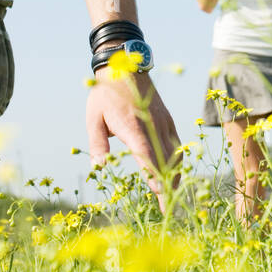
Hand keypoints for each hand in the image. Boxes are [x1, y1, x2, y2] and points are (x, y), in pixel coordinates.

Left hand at [86, 72, 181, 210]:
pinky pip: (176, 143)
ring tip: (171, 193)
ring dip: (175, 174)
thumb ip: (97, 144)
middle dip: (169, 185)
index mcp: (134, 128)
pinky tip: (174, 170)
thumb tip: (98, 168)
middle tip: (167, 206)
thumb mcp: (94, 119)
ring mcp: (163, 122)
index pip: (149, 159)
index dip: (156, 180)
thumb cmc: (105, 93)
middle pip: (167, 161)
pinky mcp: (167, 118)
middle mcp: (153, 127)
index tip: (160, 197)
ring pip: (176, 153)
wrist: (124, 64)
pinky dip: (177, 159)